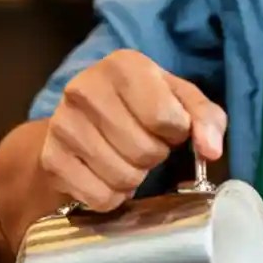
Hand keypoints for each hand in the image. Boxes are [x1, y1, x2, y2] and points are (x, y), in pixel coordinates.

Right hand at [38, 49, 226, 211]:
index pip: (165, 117)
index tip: (170, 126)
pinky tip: (109, 174)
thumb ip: (206, 119)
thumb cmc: (142, 102)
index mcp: (123, 65)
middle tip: (146, 143)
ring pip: (122, 177)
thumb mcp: (180, 99)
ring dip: (136, 175)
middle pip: (144, 150)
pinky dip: (114, 195)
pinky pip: (99, 197)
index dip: (176, 131)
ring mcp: (62, 125)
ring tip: (128, 156)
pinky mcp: (51, 159)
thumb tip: (211, 150)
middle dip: (155, 154)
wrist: (84, 115)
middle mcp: (85, 89)